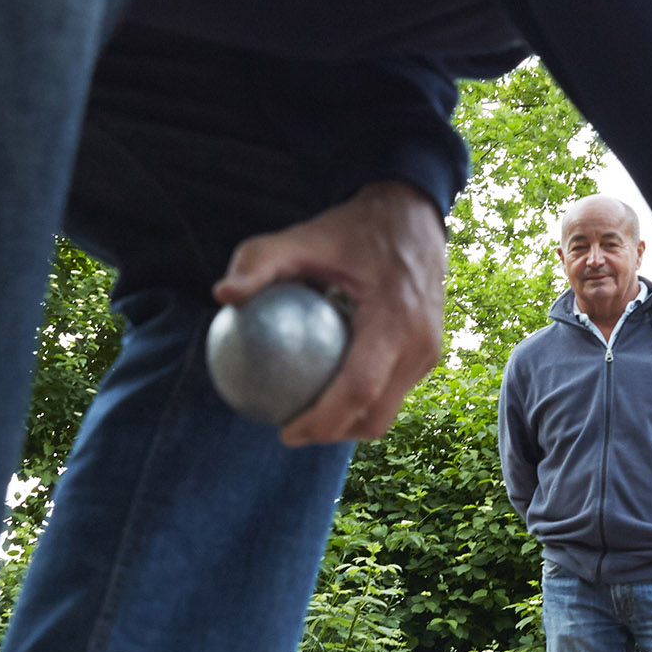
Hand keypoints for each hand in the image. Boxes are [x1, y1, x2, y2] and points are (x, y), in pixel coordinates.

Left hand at [213, 181, 446, 445]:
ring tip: (308, 417)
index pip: (358, 391)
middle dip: (333, 435)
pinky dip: (362, 402)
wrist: (414, 217)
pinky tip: (328, 390)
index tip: (285, 431)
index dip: (322, 422)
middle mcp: (420, 347)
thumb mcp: (304, 236)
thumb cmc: (354, 228)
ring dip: (349, 424)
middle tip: (293, 431)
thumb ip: (261, 262)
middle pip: (375, 417)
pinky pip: (393, 393)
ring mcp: (429, 355)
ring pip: (387, 411)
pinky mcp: (430, 357)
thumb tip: (222, 295)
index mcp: (395, 322)